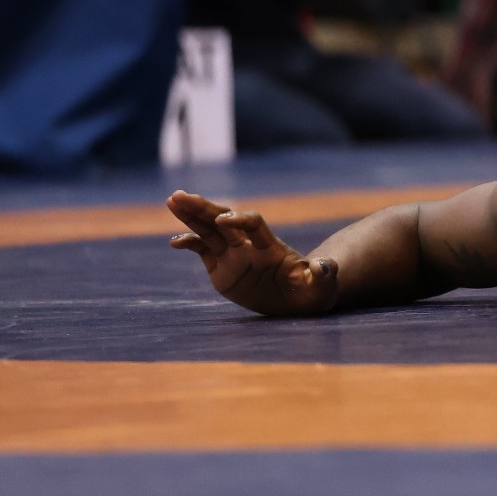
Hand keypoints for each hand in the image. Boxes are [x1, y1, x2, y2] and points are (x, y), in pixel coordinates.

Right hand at [166, 191, 339, 315]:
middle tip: (180, 195)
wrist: (299, 300)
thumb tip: (324, 267)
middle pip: (224, 220)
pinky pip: (203, 251)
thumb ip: (322, 275)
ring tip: (172, 201)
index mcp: (272, 246)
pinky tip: (174, 241)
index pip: (253, 224)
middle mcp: (250, 246)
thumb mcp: (322, 286)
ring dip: (191, 216)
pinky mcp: (222, 268)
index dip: (239, 220)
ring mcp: (235, 255)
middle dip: (204, 208)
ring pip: (209, 231)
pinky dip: (190, 243)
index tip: (223, 220)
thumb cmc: (314, 291)